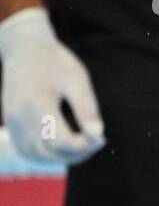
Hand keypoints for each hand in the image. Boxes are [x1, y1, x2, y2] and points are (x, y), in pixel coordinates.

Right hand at [0, 7, 104, 163]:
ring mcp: (12, 124)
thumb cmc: (55, 62)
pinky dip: (46, 155)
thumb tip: (98, 134)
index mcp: (38, 106)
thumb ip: (87, 109)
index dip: (85, 146)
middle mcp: (21, 119)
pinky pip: (28, 151)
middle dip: (77, 154)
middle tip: (96, 141)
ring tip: (83, 144)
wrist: (23, 48)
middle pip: (50, 154)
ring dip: (62, 157)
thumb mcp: (77, 80)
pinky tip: (64, 146)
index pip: (62, 142)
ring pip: (37, 157)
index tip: (101, 137)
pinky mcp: (11, 125)